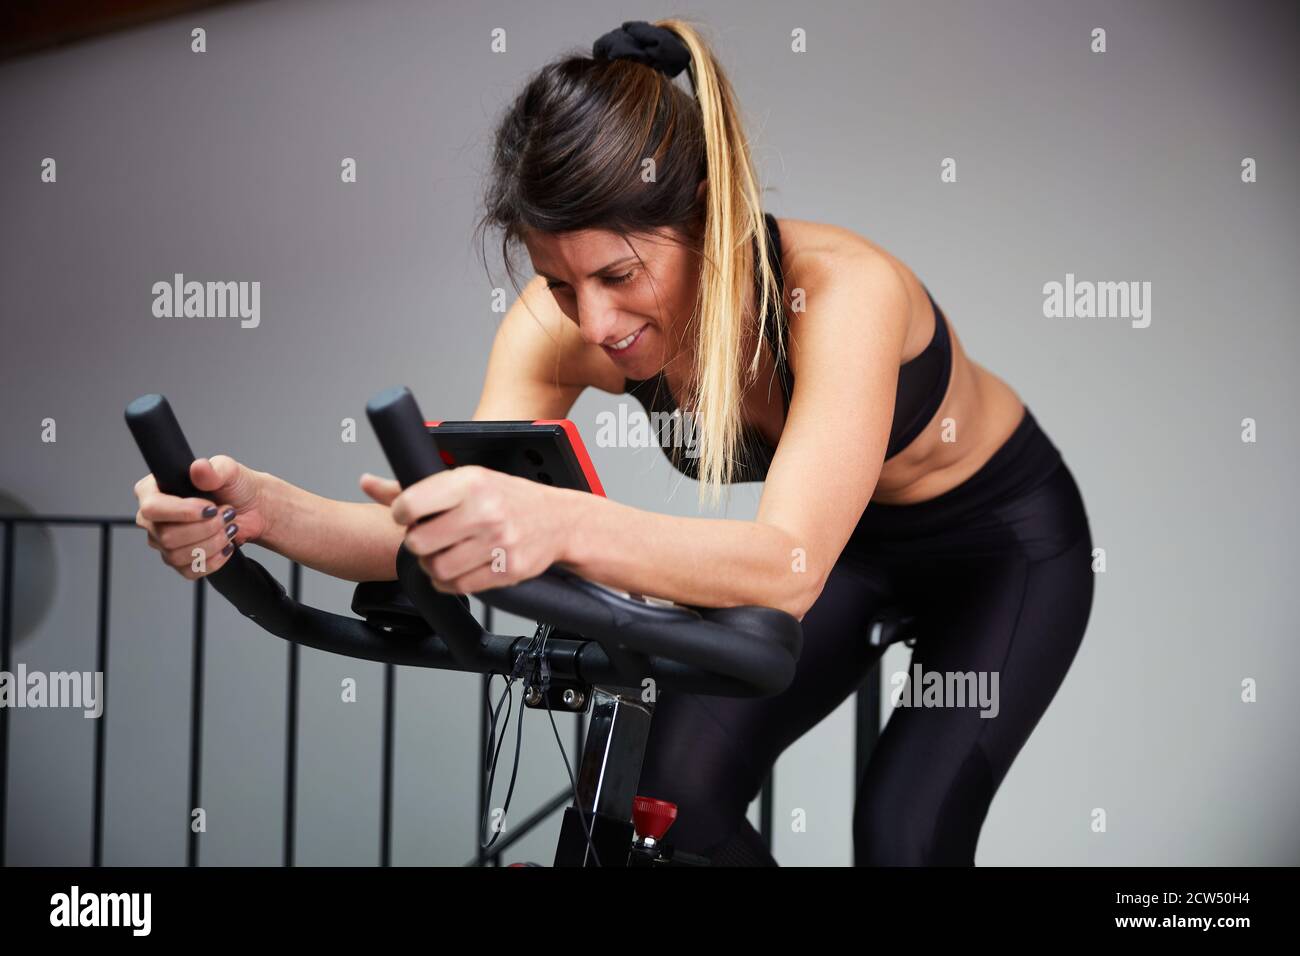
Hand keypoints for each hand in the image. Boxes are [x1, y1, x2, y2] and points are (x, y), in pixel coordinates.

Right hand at [134, 456, 269, 579]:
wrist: (253, 508)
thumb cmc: (235, 486)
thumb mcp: (228, 470)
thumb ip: (213, 469)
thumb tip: (199, 468)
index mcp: (153, 491)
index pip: (153, 508)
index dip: (183, 512)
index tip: (210, 508)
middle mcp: (153, 519)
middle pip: (166, 536)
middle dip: (205, 528)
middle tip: (225, 515)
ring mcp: (163, 542)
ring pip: (177, 556)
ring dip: (211, 543)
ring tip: (228, 527)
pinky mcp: (180, 561)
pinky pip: (189, 571)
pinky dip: (213, 560)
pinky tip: (225, 546)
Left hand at [360, 466, 572, 593]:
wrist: (560, 521)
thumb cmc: (509, 498)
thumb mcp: (466, 480)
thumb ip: (414, 486)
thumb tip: (367, 484)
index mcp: (470, 482)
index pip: (410, 505)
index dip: (402, 515)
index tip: (409, 517)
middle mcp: (484, 511)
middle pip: (419, 542)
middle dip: (418, 544)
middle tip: (428, 538)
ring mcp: (497, 543)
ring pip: (437, 569)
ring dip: (433, 566)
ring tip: (443, 554)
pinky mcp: (507, 571)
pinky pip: (459, 587)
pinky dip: (451, 582)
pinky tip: (459, 567)